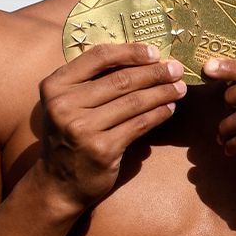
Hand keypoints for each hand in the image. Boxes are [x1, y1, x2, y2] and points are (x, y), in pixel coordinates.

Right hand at [39, 43, 185, 209]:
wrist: (58, 183)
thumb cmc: (70, 136)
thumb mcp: (68, 104)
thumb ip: (93, 81)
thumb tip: (142, 58)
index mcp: (55, 85)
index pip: (98, 57)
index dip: (130, 52)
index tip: (155, 52)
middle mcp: (64, 104)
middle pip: (121, 79)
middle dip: (155, 73)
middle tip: (177, 69)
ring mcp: (82, 128)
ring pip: (134, 102)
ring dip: (163, 93)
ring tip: (180, 88)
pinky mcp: (101, 148)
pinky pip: (139, 124)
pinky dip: (159, 114)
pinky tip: (170, 108)